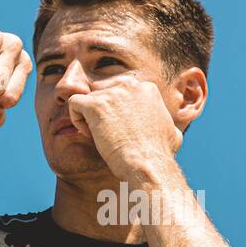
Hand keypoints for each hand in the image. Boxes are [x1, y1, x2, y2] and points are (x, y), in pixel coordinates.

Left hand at [66, 76, 182, 177]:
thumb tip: (169, 128)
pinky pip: (74, 102)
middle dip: (100, 111)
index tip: (119, 128)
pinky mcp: (95, 104)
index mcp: (147, 88)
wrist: (147, 161)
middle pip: (102, 92)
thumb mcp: (171, 131)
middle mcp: (130, 85)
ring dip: (88, 117)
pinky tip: (88, 133)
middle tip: (106, 132)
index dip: (115, 110)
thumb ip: (164, 122)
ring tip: (98, 136)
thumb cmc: (159, 153)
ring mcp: (112, 93)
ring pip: (87, 98)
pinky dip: (76, 118)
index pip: (119, 91)